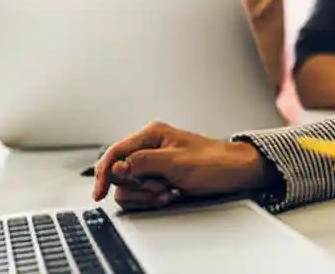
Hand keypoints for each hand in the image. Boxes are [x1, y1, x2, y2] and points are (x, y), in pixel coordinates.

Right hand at [92, 122, 272, 209]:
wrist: (235, 172)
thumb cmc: (213, 161)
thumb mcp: (176, 162)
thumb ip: (143, 162)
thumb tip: (118, 166)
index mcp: (151, 135)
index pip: (115, 153)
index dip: (103, 173)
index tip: (99, 193)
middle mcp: (149, 148)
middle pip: (120, 174)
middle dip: (137, 187)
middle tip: (159, 188)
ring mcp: (154, 164)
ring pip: (131, 186)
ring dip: (147, 195)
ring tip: (169, 192)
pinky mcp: (160, 178)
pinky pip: (144, 193)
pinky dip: (154, 198)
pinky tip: (171, 194)